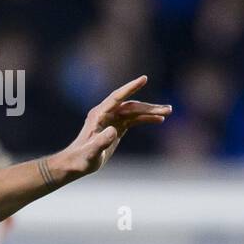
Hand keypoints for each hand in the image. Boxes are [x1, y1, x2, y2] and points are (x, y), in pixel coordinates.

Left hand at [52, 76, 170, 180]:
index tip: (144, 78)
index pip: (117, 97)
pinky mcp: (117, 127)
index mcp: (99, 115)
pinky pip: (134, 120)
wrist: (75, 164)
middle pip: (131, 106)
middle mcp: (106, 114)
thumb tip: (113, 131)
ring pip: (135, 112)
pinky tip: (159, 120)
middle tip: (167, 110)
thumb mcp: (91, 153)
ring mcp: (112, 119)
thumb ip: (101, 142)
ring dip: (150, 112)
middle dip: (149, 107)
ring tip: (168, 113)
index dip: (130, 88)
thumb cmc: (80, 160)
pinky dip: (145, 119)